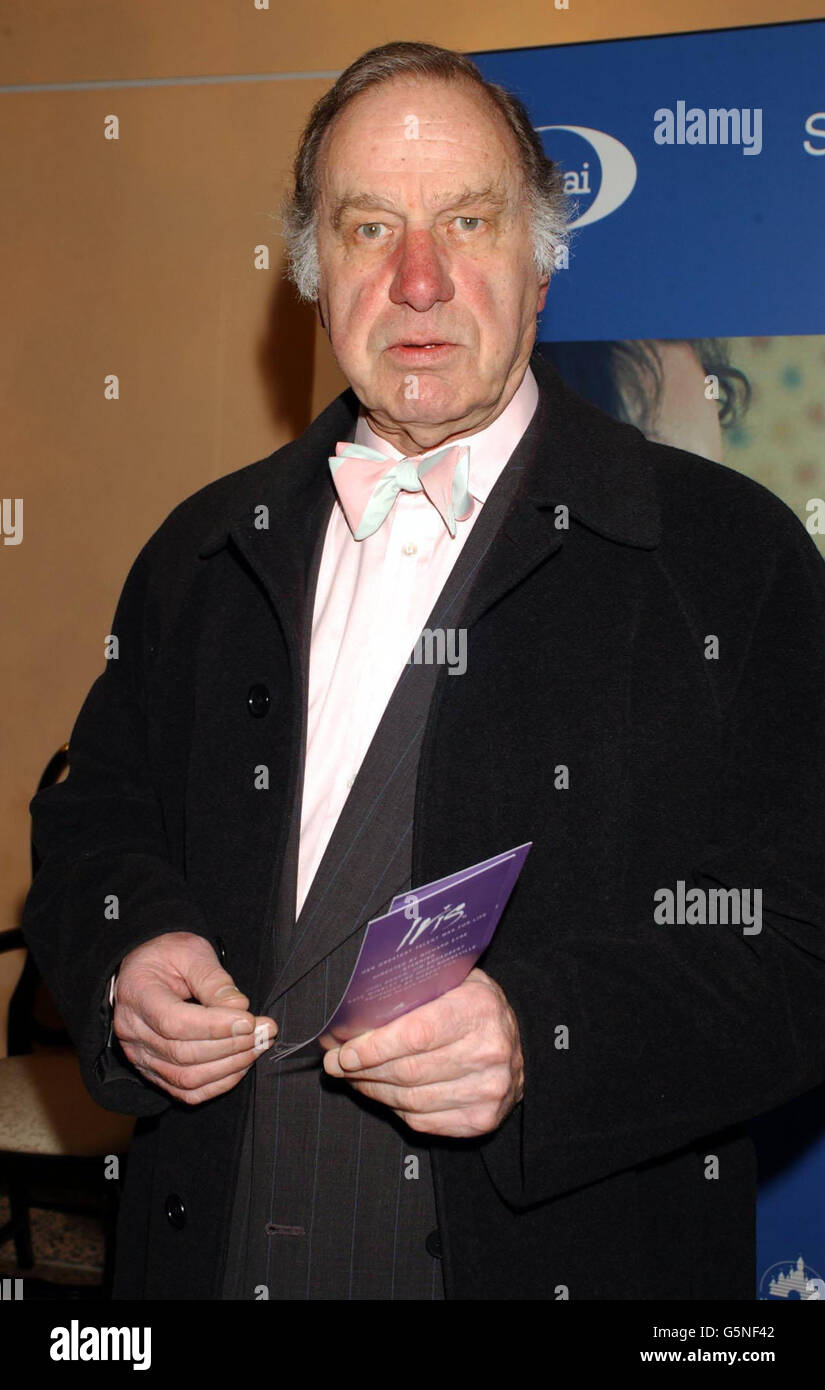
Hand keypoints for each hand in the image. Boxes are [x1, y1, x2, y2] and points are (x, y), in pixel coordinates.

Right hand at [113, 931, 276, 1103]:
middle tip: (265, 1031)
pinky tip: (241, 1064)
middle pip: (183, 1053)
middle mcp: (133, 1032)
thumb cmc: (168, 956)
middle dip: (231, 1045)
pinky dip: (218, 1083)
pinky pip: (186, 1091)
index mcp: (137, 996)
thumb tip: (239, 1007)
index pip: (173, 1022)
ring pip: (186, 1077)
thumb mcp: (191, 952)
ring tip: (258, 1046)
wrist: (145, 970)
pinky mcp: (153, 1072)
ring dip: (229, 1066)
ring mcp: (141, 1057)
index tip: (249, 1020)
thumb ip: (213, 979)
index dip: (215, 1026)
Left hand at [321, 967, 523, 1137]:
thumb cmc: (472, 1007)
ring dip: (373, 1090)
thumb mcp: (451, 979)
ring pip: (410, 1099)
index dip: (373, 1047)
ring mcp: (488, 1090)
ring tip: (354, 1076)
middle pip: (408, 1071)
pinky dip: (393, 1108)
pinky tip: (382, 1092)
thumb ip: (411, 986)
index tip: (343, 1051)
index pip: (416, 1034)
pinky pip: (421, 1120)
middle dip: (363, 1070)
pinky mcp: (481, 1119)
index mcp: (479, 1008)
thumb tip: (353, 1004)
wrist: (517, 1046)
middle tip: (337, 1064)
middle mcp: (489, 1051)